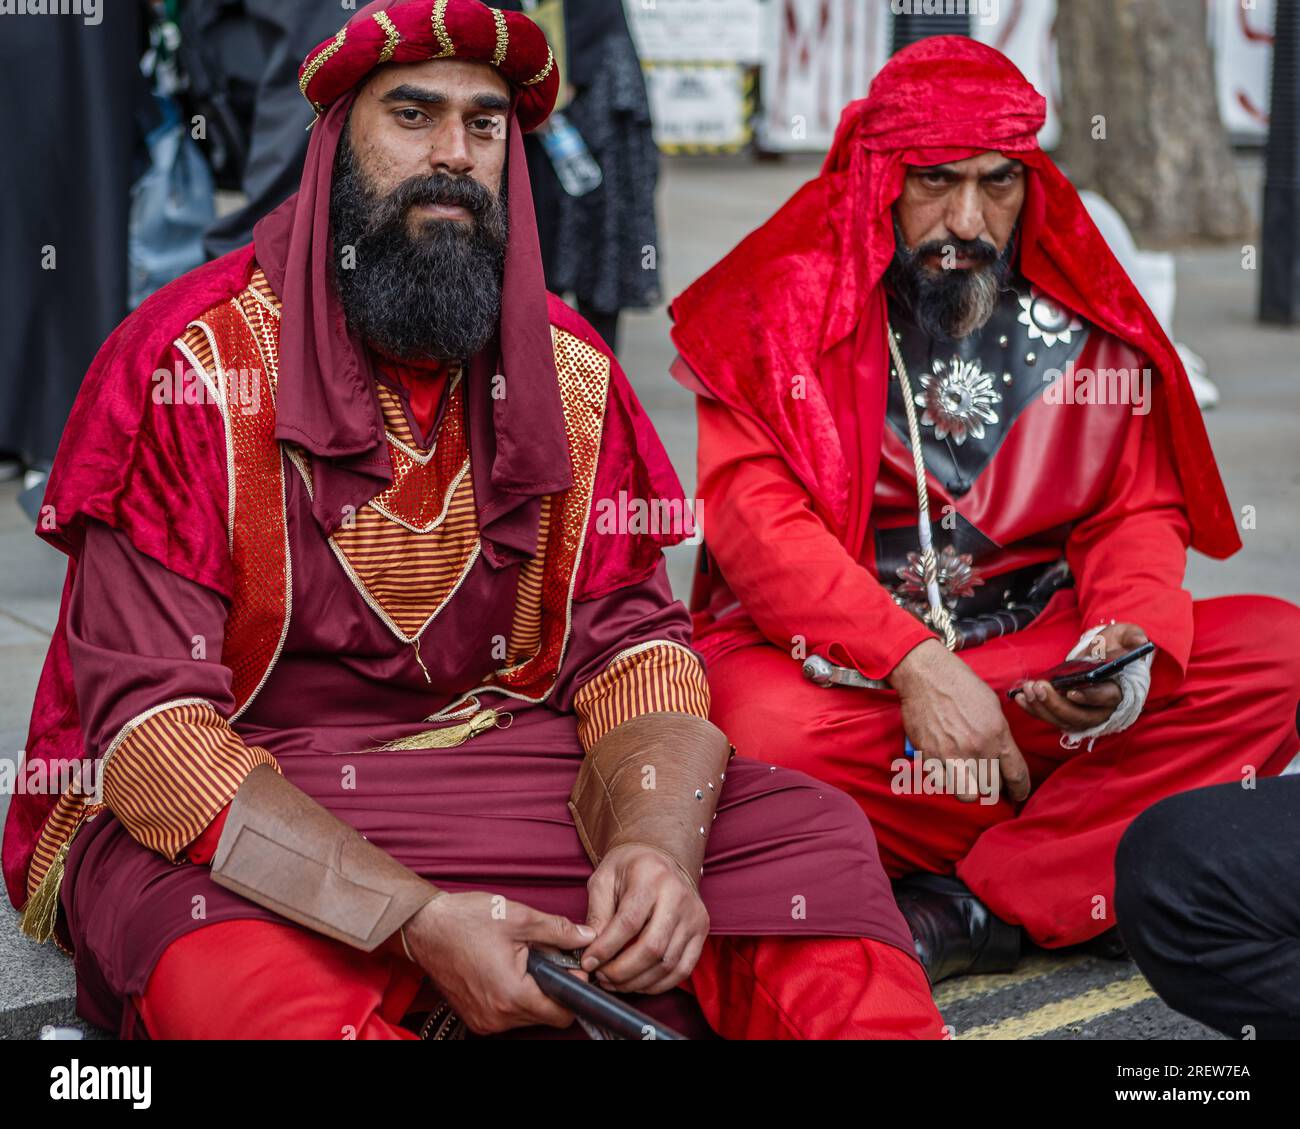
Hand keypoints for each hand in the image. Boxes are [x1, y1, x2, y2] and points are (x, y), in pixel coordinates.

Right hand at [401, 891, 595, 1034]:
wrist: (425, 927)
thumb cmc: (465, 920)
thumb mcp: (519, 917)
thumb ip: (558, 931)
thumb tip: (586, 937)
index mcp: (511, 994)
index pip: (561, 1012)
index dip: (573, 988)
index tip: (574, 968)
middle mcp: (497, 1015)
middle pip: (545, 1015)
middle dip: (553, 988)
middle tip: (547, 957)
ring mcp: (484, 1020)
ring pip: (527, 1016)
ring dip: (533, 992)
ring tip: (524, 960)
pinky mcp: (475, 1017)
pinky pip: (507, 1014)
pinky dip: (514, 996)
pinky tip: (508, 970)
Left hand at [581, 843, 709, 995]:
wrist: (661, 858)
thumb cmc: (629, 868)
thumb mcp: (605, 879)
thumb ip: (596, 914)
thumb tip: (589, 950)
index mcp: (651, 877)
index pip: (629, 922)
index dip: (606, 948)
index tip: (588, 961)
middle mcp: (678, 896)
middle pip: (652, 947)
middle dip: (622, 971)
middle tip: (601, 976)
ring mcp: (693, 915)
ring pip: (667, 964)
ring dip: (637, 981)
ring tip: (614, 982)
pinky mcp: (701, 931)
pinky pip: (683, 970)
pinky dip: (658, 984)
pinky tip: (638, 982)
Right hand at [889, 639, 1030, 803]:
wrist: (927, 676)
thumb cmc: (960, 685)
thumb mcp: (992, 706)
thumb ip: (1000, 735)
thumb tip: (1002, 757)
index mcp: (998, 734)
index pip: (1017, 775)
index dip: (1020, 790)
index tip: (1018, 794)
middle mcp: (978, 748)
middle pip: (993, 787)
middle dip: (993, 784)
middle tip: (987, 776)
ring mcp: (953, 754)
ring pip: (968, 794)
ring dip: (970, 788)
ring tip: (967, 777)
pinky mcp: (930, 756)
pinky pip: (943, 783)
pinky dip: (946, 779)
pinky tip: (947, 767)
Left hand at [1014, 623, 1147, 731]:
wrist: (1101, 656)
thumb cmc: (1114, 647)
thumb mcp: (1124, 636)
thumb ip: (1131, 637)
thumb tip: (1139, 642)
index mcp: (1118, 691)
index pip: (1105, 699)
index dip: (1089, 697)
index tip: (1071, 691)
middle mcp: (1102, 710)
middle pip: (1079, 716)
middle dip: (1056, 704)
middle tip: (1038, 687)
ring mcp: (1083, 715)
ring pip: (1062, 720)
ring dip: (1042, 707)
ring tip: (1027, 690)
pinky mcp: (1067, 715)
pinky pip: (1050, 717)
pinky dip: (1034, 710)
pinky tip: (1020, 697)